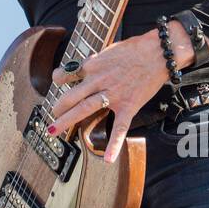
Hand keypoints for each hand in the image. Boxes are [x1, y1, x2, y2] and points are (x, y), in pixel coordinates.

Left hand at [49, 21, 197, 162]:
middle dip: (58, 108)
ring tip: (54, 130)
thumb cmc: (135, 49)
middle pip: (72, 96)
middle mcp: (99, 80)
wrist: (158, 51)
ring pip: (85, 108)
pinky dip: (114, 143)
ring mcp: (113, 94)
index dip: (59, 80)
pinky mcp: (129, 105)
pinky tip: (107, 158)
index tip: (56, 85)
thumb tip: (83, 65)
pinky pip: (120, 127)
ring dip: (67, 120)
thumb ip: (94, 60)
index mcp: (93, 65)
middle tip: (50, 118)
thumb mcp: (108, 49)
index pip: (69, 74)